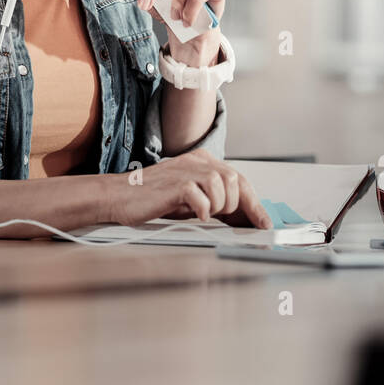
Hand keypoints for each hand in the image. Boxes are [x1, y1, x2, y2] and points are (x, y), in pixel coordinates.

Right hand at [106, 150, 271, 229]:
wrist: (119, 196)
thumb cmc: (151, 198)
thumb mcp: (189, 198)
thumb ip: (214, 201)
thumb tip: (242, 219)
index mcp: (202, 161)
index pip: (239, 179)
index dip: (254, 203)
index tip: (264, 223)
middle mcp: (197, 161)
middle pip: (235, 180)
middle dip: (236, 207)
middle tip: (227, 221)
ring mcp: (186, 170)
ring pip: (222, 187)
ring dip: (218, 208)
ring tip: (203, 215)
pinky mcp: (176, 184)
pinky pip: (202, 198)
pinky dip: (203, 210)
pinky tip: (195, 215)